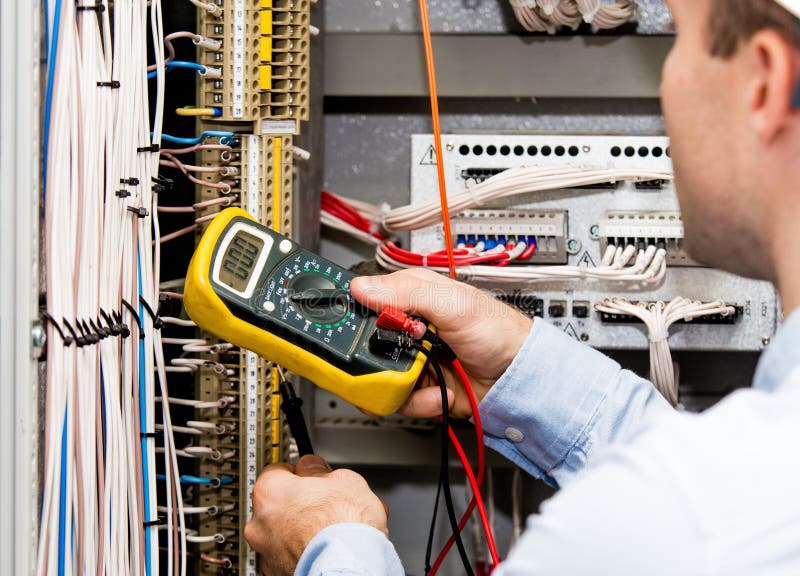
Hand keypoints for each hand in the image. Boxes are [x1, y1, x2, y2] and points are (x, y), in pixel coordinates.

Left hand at [244, 455, 388, 575]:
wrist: (349, 567)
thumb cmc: (345, 527)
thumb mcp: (344, 480)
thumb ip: (321, 471)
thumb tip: (315, 469)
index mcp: (270, 492)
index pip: (277, 471)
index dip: (300, 473)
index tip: (312, 475)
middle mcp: (260, 524)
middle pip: (277, 504)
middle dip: (300, 503)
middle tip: (326, 504)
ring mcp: (267, 552)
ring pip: (282, 533)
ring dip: (301, 530)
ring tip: (332, 530)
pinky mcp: (278, 573)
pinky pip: (289, 555)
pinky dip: (304, 551)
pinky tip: (327, 548)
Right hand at [350, 268, 531, 418]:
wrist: (521, 378)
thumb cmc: (499, 331)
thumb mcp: (454, 303)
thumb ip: (408, 293)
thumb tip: (363, 287)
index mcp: (412, 299)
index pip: (368, 303)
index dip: (354, 316)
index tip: (345, 329)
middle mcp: (409, 329)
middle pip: (366, 346)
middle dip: (374, 361)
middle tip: (388, 363)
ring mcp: (414, 360)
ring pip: (378, 377)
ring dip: (398, 386)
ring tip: (422, 381)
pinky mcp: (421, 388)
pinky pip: (399, 401)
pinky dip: (416, 403)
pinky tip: (437, 394)